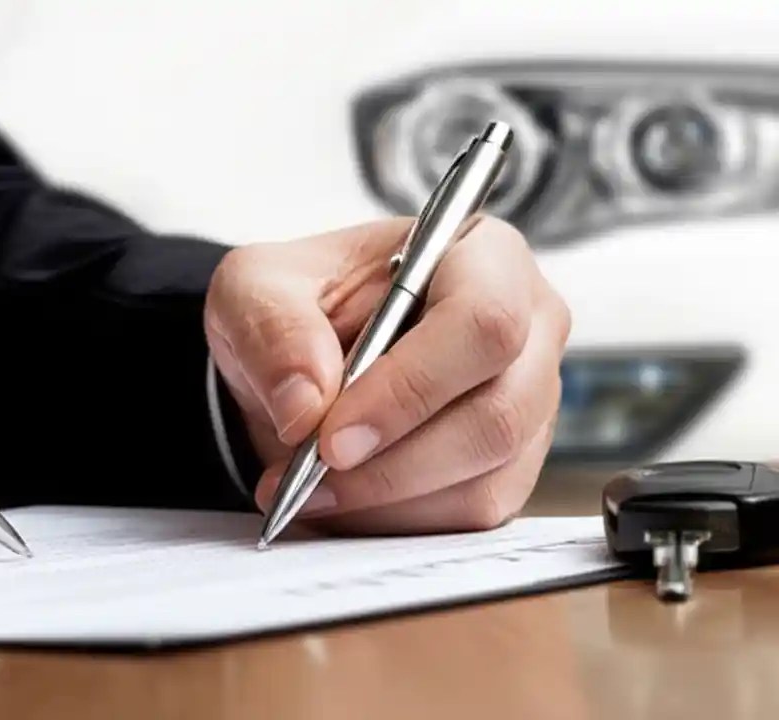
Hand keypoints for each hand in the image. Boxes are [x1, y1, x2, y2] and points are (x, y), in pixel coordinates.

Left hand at [205, 217, 569, 533]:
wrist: (299, 358)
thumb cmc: (296, 305)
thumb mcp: (253, 289)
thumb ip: (272, 329)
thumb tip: (306, 405)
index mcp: (481, 254)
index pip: (483, 321)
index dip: (411, 387)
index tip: (333, 433)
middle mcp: (528, 328)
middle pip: (497, 413)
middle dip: (393, 461)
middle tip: (312, 475)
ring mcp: (529, 402)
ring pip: (486, 476)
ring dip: (386, 499)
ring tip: (307, 489)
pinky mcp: (512, 465)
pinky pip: (473, 514)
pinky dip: (397, 520)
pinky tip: (341, 502)